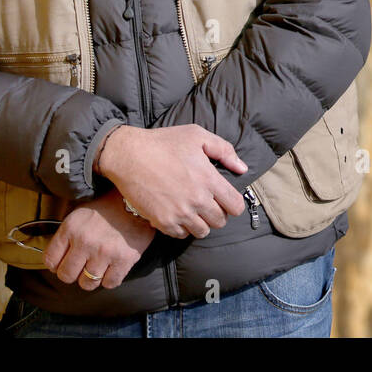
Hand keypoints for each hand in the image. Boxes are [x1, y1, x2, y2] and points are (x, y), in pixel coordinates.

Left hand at [45, 188, 157, 290]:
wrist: (137, 203)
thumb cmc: (107, 209)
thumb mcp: (80, 214)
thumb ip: (66, 236)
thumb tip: (55, 262)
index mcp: (71, 228)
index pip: (50, 260)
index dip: (56, 265)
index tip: (64, 263)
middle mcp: (85, 241)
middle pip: (66, 275)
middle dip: (73, 274)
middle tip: (82, 267)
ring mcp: (104, 252)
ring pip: (87, 283)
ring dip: (92, 278)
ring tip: (98, 267)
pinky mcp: (123, 259)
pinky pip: (109, 283)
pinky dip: (110, 279)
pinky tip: (112, 268)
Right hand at [96, 124, 248, 239]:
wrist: (129, 155)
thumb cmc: (164, 142)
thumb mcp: (197, 136)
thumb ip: (224, 151)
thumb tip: (242, 169)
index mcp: (209, 179)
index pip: (236, 207)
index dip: (234, 204)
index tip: (225, 199)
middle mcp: (197, 200)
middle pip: (220, 222)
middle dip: (217, 214)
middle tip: (207, 203)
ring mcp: (180, 213)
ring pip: (202, 231)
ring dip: (201, 223)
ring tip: (193, 210)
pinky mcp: (163, 222)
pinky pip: (181, 235)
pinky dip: (182, 228)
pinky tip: (177, 214)